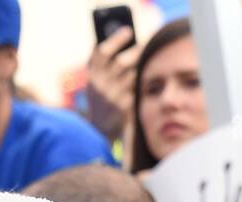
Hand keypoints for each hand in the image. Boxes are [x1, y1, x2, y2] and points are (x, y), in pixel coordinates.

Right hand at [86, 26, 138, 140]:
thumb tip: (121, 41)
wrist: (99, 131)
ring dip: (142, 66)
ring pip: (131, 75)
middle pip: (120, 62)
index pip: (102, 52)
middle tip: (146, 44)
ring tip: (149, 59)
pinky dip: (143, 82)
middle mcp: (99, 85)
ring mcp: (111, 97)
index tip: (129, 30)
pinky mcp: (123, 108)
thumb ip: (102, 66)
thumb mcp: (95, 83)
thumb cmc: (101, 101)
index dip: (116, 39)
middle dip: (135, 51)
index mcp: (92, 75)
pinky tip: (149, 76)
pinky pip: (137, 89)